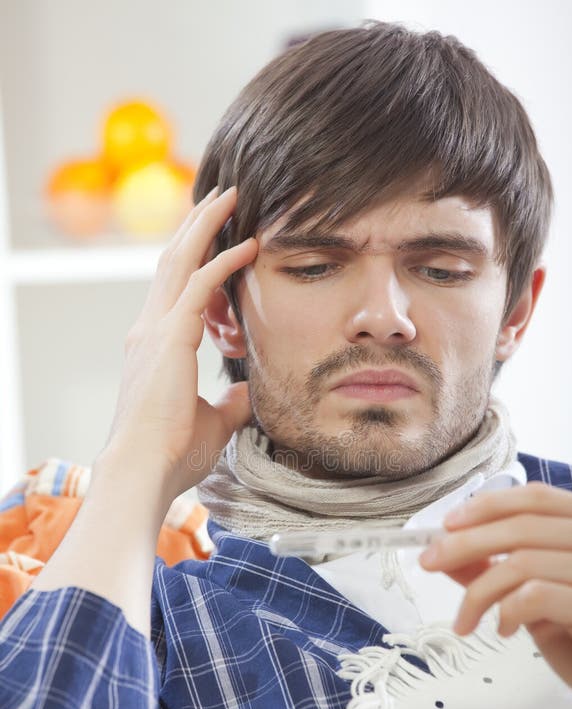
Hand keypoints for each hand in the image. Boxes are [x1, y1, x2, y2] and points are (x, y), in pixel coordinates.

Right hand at [104, 186, 257, 502]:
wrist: (145, 472)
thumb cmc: (173, 454)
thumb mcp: (214, 421)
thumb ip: (231, 403)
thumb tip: (249, 396)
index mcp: (154, 346)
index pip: (174, 288)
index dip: (193, 255)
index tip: (215, 233)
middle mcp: (149, 330)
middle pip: (172, 261)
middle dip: (196, 225)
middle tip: (221, 196)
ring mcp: (155, 331)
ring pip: (180, 260)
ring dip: (205, 225)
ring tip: (229, 196)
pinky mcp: (169, 338)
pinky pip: (200, 286)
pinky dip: (223, 261)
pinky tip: (248, 245)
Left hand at [418, 482, 571, 705]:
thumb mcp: (537, 598)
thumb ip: (499, 568)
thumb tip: (447, 550)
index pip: (535, 498)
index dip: (486, 506)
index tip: (447, 525)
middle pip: (521, 525)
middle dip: (464, 542)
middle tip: (428, 562)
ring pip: (521, 562)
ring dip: (478, 592)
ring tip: (464, 621)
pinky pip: (535, 595)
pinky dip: (507, 611)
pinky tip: (504, 630)